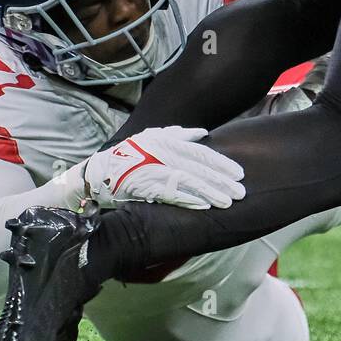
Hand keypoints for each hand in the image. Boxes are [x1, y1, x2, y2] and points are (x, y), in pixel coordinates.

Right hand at [72, 126, 244, 209]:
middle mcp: (162, 154)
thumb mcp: (152, 137)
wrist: (98, 174)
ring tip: (228, 201)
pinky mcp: (146, 187)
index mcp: (166, 141)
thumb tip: (203, 133)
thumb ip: (178, 134)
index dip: (221, 164)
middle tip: (242, 191)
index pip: (201, 153)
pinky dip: (190, 200)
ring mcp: (154, 170)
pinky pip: (173, 194)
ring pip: (190, 181)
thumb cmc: (128, 156)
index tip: (239, 173)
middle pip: (199, 168)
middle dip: (222, 180)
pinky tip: (205, 207)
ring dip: (211, 192)